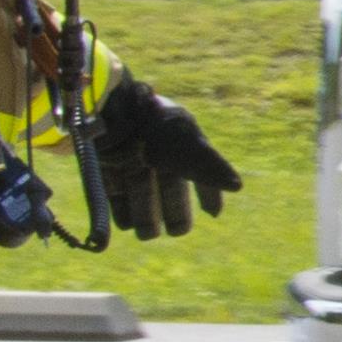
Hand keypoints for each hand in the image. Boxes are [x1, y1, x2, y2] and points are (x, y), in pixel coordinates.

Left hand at [88, 71, 240, 241]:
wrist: (109, 109)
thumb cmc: (153, 124)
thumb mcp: (187, 144)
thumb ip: (210, 167)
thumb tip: (237, 186)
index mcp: (180, 146)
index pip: (200, 173)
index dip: (208, 194)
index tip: (213, 214)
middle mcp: (156, 155)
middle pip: (169, 193)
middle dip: (175, 214)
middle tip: (176, 231)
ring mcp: (129, 164)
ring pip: (142, 200)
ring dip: (146, 219)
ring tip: (148, 233)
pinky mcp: (105, 172)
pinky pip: (114, 200)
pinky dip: (120, 216)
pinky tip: (127, 227)